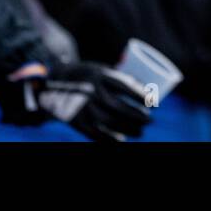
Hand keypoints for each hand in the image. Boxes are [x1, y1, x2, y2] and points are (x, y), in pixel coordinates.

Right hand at [34, 62, 151, 141]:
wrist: (55, 84)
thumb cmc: (89, 76)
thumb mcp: (102, 70)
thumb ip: (121, 79)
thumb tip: (149, 89)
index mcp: (99, 76)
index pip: (124, 86)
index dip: (140, 96)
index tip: (155, 103)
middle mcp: (90, 91)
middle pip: (118, 107)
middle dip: (136, 116)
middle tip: (150, 121)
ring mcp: (82, 107)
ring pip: (109, 122)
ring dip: (128, 128)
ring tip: (140, 132)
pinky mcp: (76, 121)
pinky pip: (95, 133)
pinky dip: (110, 139)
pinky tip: (122, 140)